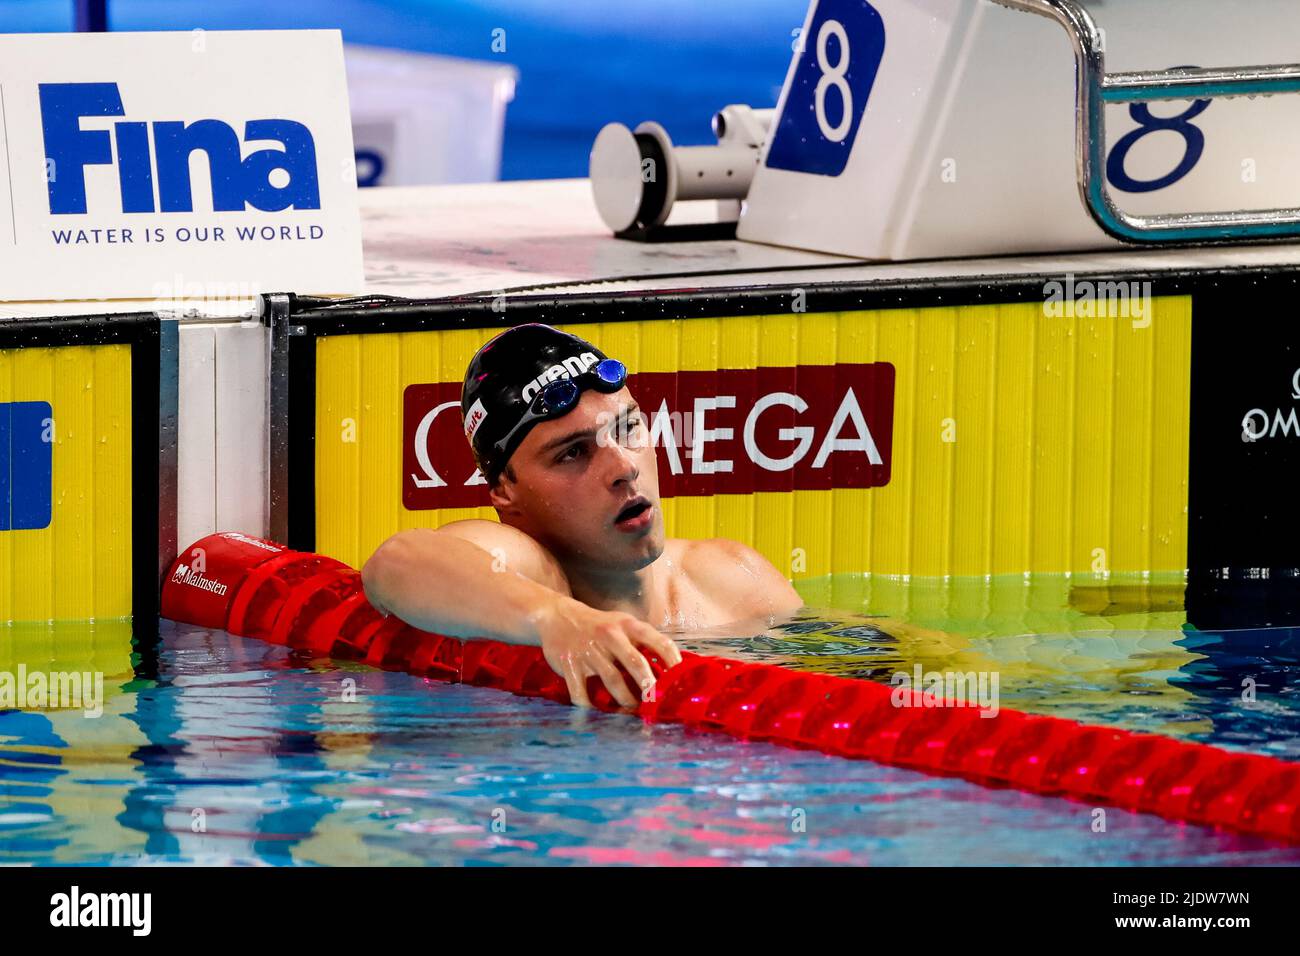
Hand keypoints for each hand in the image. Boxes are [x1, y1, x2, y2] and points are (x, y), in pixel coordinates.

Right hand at [535, 597, 681, 709]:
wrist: (557, 616)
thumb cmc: (599, 626)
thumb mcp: (622, 625)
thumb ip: (643, 643)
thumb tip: (669, 671)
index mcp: (628, 625)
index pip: (659, 642)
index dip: (673, 662)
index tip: (680, 681)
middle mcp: (610, 634)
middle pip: (636, 663)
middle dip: (649, 686)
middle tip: (656, 703)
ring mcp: (588, 649)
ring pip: (612, 679)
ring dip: (625, 699)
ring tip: (632, 709)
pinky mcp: (569, 662)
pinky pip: (580, 690)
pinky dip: (589, 705)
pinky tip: (598, 712)